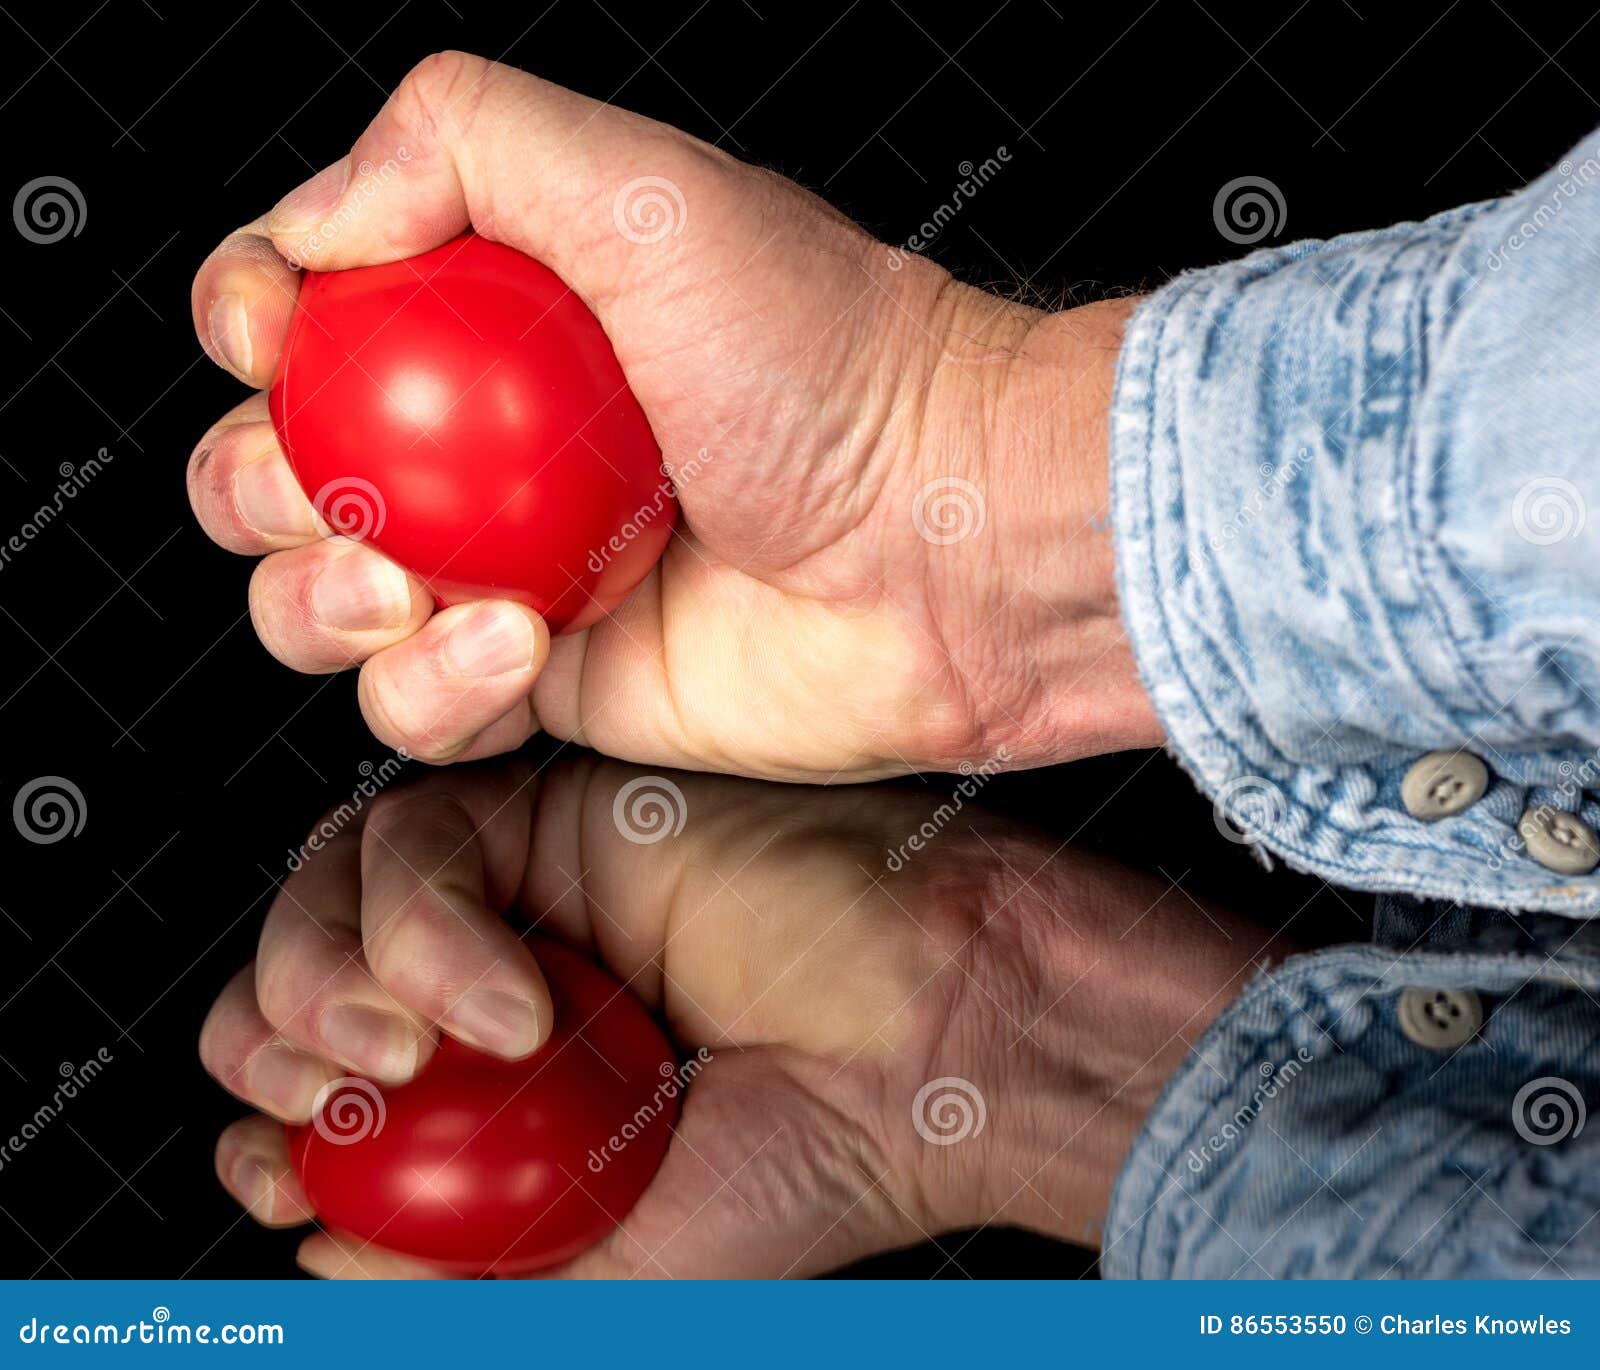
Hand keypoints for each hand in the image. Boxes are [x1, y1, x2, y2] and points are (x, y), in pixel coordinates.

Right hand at [188, 51, 1158, 779]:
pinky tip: (519, 645)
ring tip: (418, 586)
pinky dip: (431, 686)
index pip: (308, 310)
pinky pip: (419, 703)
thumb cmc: (835, 366)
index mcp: (499, 317)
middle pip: (282, 467)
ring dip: (321, 603)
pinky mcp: (551, 682)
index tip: (279, 337)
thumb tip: (317, 219)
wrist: (947, 544)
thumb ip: (462, 143)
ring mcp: (516, 570)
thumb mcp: (648, 194)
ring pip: (322, 602)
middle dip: (261, 485)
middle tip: (332, 497)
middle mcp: (491, 447)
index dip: (255, 322)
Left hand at [198, 758, 1287, 1276]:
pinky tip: (517, 992)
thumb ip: (461, 1269)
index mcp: (504, 1092)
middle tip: (328, 1095)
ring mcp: (533, 886)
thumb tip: (311, 1251)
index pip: (328, 1079)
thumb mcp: (611, 1265)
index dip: (269, 1111)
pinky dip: (432, 920)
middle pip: (303, 963)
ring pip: (340, 883)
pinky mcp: (565, 807)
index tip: (266, 1162)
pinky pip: (425, 834)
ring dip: (335, 974)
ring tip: (414, 1051)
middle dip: (275, 1032)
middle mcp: (502, 977)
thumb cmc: (808, 1162)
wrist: (935, 1037)